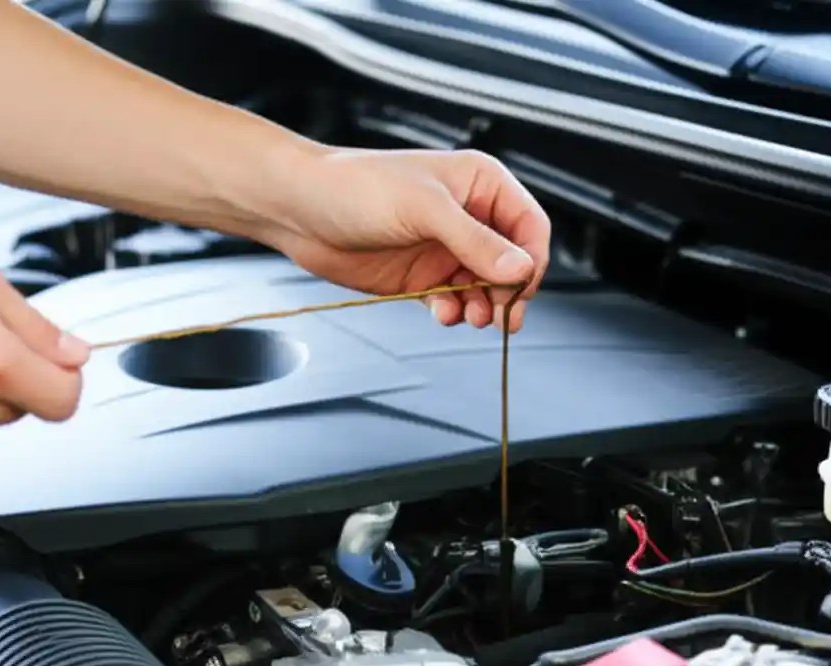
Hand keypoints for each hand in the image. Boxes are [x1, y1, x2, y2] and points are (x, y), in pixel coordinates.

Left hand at [261, 147, 550, 331]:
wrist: (299, 209)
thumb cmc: (355, 187)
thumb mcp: (423, 209)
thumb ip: (475, 241)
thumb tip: (519, 269)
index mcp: (480, 184)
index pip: (529, 226)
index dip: (531, 260)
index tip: (520, 288)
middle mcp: (467, 216)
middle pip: (512, 262)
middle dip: (509, 291)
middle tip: (501, 316)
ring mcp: (444, 247)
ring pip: (485, 286)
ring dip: (483, 306)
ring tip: (471, 317)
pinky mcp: (421, 275)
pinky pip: (454, 300)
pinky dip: (455, 311)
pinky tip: (444, 313)